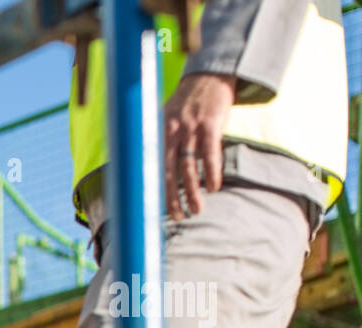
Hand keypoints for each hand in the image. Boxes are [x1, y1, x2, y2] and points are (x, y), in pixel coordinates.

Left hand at [162, 73, 235, 220]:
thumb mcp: (164, 118)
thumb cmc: (186, 103)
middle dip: (171, 198)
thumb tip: (146, 168)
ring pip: (188, 167)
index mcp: (156, 133)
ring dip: (192, 192)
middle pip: (167, 172)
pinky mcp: (210, 124)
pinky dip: (211, 172)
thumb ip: (157, 141)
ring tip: (196, 210)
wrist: (208, 75)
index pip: (150, 167)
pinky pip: (210, 154)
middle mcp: (170, 132)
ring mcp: (189, 128)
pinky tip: (214, 187)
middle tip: (176, 217)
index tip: (153, 210)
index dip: (152, 189)